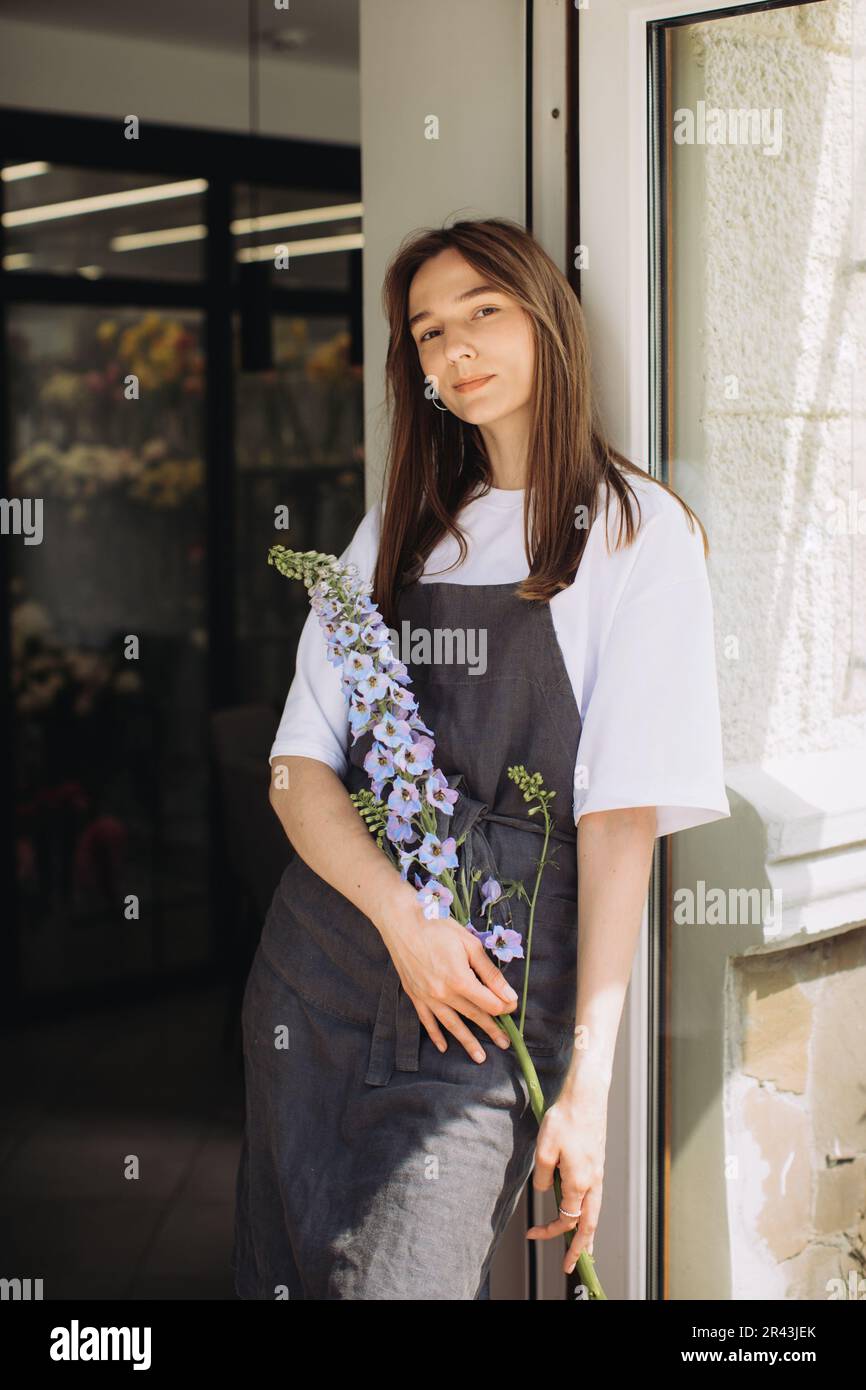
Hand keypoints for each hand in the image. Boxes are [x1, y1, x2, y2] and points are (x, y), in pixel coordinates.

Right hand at [377, 887, 518, 1062]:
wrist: (402, 922)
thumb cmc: (438, 927)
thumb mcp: (470, 944)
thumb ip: (490, 973)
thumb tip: (508, 995)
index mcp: (460, 980)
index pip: (489, 1003)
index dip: (504, 1007)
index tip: (512, 1006)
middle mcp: (444, 994)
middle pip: (474, 1016)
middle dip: (492, 1029)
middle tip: (505, 1043)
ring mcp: (427, 997)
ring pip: (451, 1025)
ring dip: (467, 1042)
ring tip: (480, 1058)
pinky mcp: (414, 996)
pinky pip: (426, 1021)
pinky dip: (435, 1035)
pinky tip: (444, 1047)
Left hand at [526, 1085, 607, 1275]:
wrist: (586, 1096)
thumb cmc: (564, 1120)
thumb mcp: (544, 1149)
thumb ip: (543, 1177)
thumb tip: (546, 1192)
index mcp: (579, 1183)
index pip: (566, 1219)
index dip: (550, 1230)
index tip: (533, 1234)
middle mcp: (593, 1182)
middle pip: (589, 1225)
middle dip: (580, 1248)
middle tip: (573, 1266)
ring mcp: (598, 1173)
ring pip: (596, 1213)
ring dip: (589, 1234)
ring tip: (587, 1251)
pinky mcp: (598, 1163)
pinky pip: (596, 1198)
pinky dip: (592, 1214)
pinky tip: (587, 1214)